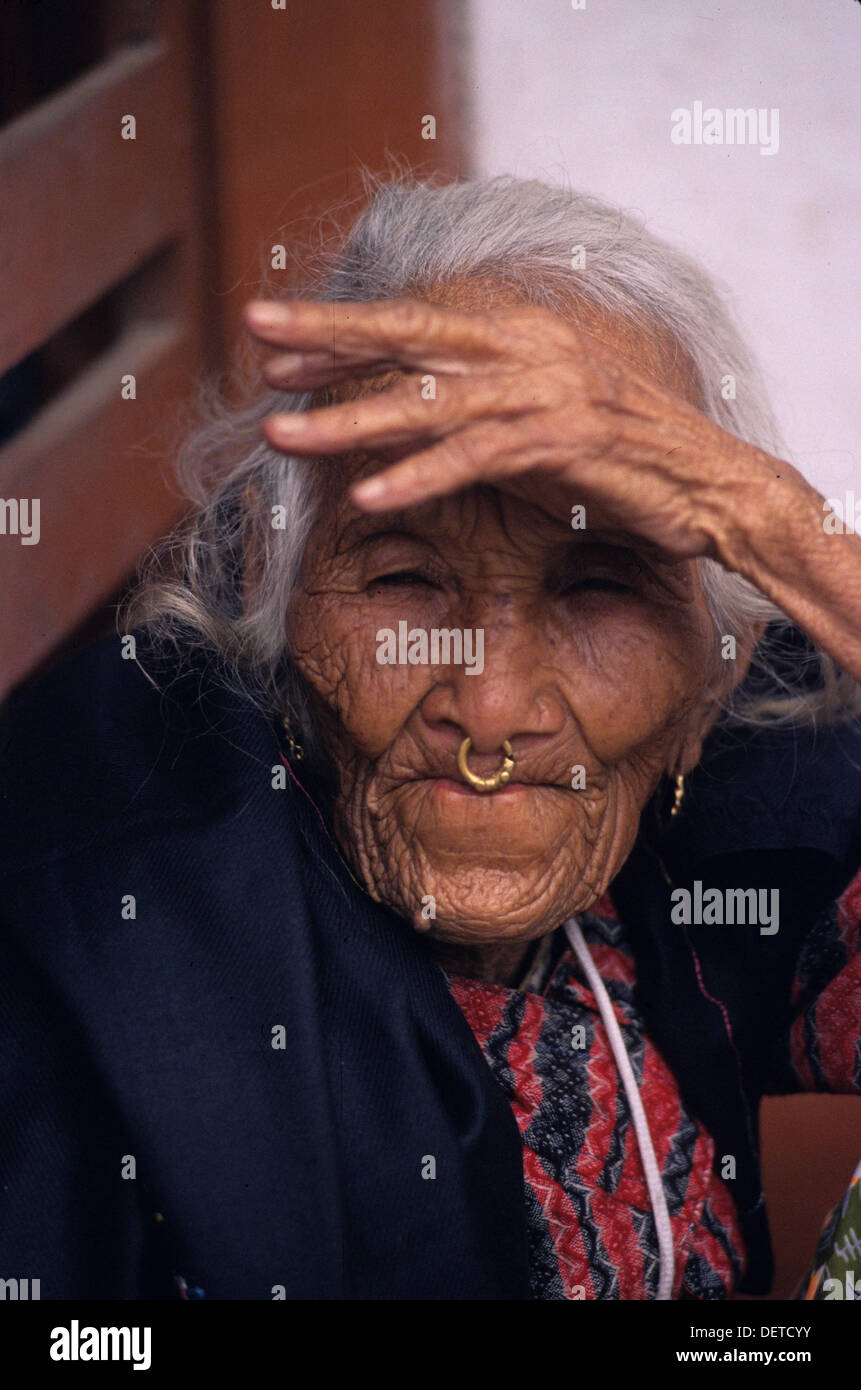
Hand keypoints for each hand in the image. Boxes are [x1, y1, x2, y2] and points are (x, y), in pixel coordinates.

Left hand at [243, 295, 774, 565]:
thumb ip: (479, 413)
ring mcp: (548, 391)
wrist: (713, 487)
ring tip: (278, 435)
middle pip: (410, 337)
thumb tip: (410, 420)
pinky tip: (366, 495)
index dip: (344, 331)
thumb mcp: (538, 426)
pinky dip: (418, 476)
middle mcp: (529, 349)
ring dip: (348, 421)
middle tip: (254, 331)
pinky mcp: (566, 439)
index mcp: (521, 336)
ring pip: (428, 402)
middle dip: (327, 336)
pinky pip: (475, 459)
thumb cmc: (622, 461)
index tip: (275, 341)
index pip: (416, 326)